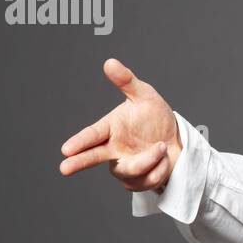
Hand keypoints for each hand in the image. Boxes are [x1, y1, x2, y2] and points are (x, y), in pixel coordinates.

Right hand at [59, 58, 181, 192]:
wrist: (177, 141)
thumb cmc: (156, 117)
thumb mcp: (145, 96)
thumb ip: (126, 81)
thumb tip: (109, 62)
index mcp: (110, 128)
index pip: (92, 135)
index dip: (79, 142)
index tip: (66, 149)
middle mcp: (112, 149)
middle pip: (92, 157)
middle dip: (79, 163)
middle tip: (64, 168)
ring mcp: (122, 166)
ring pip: (129, 169)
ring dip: (149, 159)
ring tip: (162, 147)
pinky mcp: (135, 181)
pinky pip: (146, 180)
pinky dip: (160, 168)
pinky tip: (164, 160)